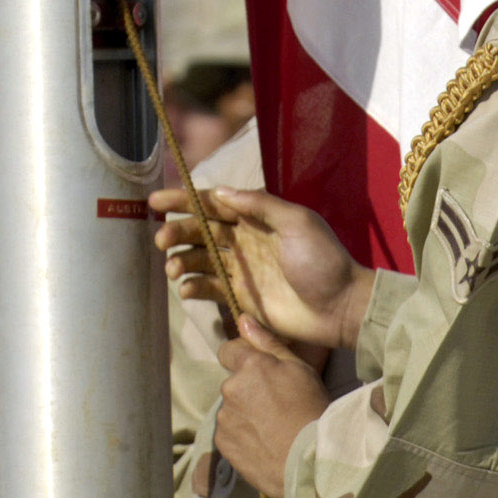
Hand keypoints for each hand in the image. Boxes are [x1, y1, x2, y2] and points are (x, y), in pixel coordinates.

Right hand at [149, 186, 372, 352]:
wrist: (339, 305)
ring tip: (174, 269)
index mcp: (257, 218)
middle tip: (161, 240)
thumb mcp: (298, 222)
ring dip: (181, 261)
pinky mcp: (240, 295)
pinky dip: (193, 287)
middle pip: (200, 231)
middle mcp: (244, 240)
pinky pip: (208, 287)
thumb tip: (221, 192)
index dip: (185, 200)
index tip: (157, 201)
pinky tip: (187, 289)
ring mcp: (240, 269)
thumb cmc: (323, 260)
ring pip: (199, 259)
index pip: (214, 204)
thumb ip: (260, 205)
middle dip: (177, 232)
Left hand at [213, 320, 332, 497]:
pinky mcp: (223, 443)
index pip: (228, 351)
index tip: (260, 372)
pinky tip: (265, 443)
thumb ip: (267, 343)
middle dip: (248, 390)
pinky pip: (229, 432)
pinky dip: (242, 436)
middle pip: (233, 383)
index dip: (243, 358)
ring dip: (245, 414)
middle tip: (276, 406)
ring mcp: (225, 417)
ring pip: (231, 409)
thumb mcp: (300, 369)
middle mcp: (231, 388)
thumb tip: (242, 319)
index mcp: (250, 365)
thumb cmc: (311, 409)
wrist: (310, 460)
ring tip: (273, 428)